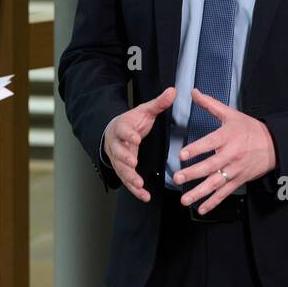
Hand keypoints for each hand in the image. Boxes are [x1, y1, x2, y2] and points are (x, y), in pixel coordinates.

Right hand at [104, 86, 175, 202]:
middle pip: (119, 153)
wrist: (114, 131)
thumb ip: (159, 103)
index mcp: (122, 128)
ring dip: (130, 178)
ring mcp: (118, 159)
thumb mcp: (144, 111)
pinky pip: (127, 181)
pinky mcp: (122, 169)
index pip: (123, 131)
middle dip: (125, 159)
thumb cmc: (132, 122)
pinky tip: (144, 196)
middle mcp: (116, 145)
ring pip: (121, 170)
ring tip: (140, 185)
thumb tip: (174, 91)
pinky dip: (134, 189)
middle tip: (133, 164)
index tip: (135, 139)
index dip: (128, 135)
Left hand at [173, 88, 276, 213]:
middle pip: (210, 166)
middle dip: (192, 173)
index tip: (182, 156)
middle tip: (178, 178)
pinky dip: (213, 202)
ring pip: (215, 183)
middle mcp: (231, 154)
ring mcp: (235, 170)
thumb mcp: (231, 114)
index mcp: (228, 136)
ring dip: (199, 193)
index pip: (209, 143)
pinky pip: (224, 193)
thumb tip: (194, 92)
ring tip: (185, 199)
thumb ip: (210, 105)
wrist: (274, 144)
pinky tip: (201, 209)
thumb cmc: (250, 129)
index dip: (195, 150)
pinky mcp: (239, 180)